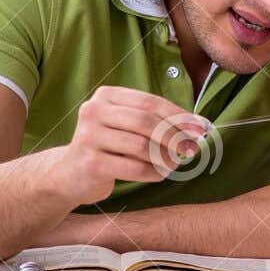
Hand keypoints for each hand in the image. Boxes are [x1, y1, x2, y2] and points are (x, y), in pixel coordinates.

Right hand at [60, 86, 208, 204]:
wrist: (69, 174)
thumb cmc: (107, 147)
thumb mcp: (125, 126)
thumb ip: (155, 121)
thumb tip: (197, 126)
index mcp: (106, 96)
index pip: (149, 102)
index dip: (178, 115)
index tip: (200, 128)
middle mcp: (94, 111)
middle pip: (145, 121)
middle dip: (174, 136)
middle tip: (192, 149)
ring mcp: (89, 137)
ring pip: (140, 146)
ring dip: (165, 156)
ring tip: (175, 163)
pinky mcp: (90, 163)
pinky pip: (133, 167)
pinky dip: (153, 172)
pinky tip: (159, 174)